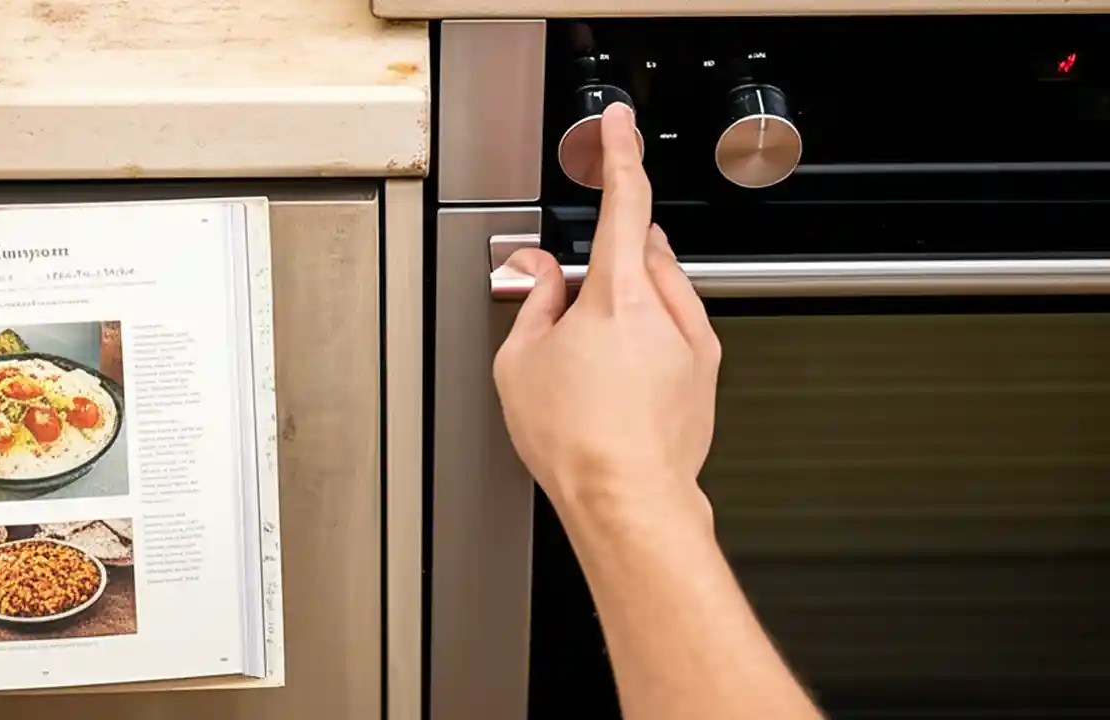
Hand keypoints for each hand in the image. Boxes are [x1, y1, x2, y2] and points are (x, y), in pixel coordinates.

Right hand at [492, 101, 720, 519]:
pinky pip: (677, 324)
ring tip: (592, 352)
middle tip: (569, 296)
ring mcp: (694, 341)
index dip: (619, 155)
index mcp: (619, 296)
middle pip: (643, 248)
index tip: (619, 127)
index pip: (625, 202)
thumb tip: (537, 272)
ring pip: (662, 287)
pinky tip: (619, 371)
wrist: (627, 500)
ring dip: (629, 295)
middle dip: (608, 256)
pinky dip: (648, 328)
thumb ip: (534, 300)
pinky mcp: (706, 370)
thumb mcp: (521, 362)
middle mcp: (667, 310)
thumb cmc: (577, 440)